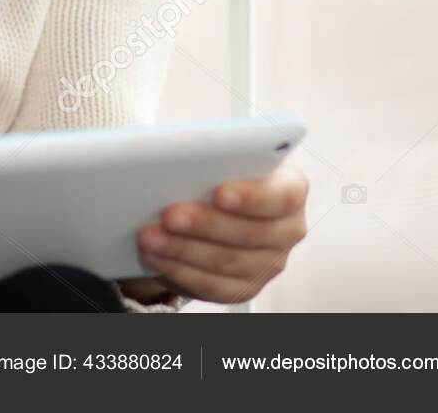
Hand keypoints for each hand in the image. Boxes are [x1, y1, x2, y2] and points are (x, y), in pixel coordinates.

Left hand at [130, 161, 308, 303]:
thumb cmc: (212, 170)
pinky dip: (178, 270)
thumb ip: (209, 149)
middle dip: (204, 224)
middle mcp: (286, 229)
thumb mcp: (215, 154)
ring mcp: (267, 263)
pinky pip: (211, 285)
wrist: (206, 205)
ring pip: (227, 261)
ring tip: (149, 236)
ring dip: (183, 249)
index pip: (282, 196)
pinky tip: (152, 256)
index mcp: (289, 188)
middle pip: (250, 233)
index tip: (219, 193)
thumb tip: (173, 150)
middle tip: (168, 215)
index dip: (253, 196)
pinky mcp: (243, 287)